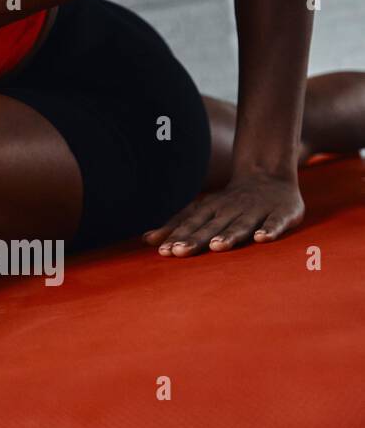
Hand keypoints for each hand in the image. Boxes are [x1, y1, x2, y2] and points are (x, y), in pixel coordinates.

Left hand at [142, 172, 304, 256]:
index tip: (163, 251)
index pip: (190, 224)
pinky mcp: (280, 213)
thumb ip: (178, 226)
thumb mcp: (202, 210)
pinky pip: (275, 222)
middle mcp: (229, 210)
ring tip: (218, 246)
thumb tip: (146, 240)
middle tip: (180, 252)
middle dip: (195, 239)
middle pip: (211, 226)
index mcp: (210, 210)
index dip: (177, 237)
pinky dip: (269, 229)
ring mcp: (255, 211)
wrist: (267, 175)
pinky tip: (262, 239)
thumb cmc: (228, 201)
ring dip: (229, 235)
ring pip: (240, 224)